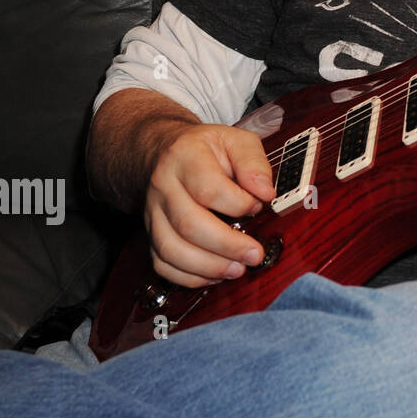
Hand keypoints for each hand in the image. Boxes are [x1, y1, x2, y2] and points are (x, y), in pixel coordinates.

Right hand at [143, 124, 275, 287]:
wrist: (167, 153)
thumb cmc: (208, 149)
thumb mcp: (236, 140)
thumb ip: (253, 162)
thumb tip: (266, 192)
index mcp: (185, 157)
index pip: (208, 189)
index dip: (238, 204)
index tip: (259, 206)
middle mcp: (164, 187)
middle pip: (188, 224)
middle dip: (226, 245)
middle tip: (254, 254)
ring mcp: (153, 213)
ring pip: (171, 249)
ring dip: (207, 266)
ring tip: (237, 270)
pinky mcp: (151, 234)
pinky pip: (162, 263)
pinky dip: (189, 276)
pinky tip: (215, 275)